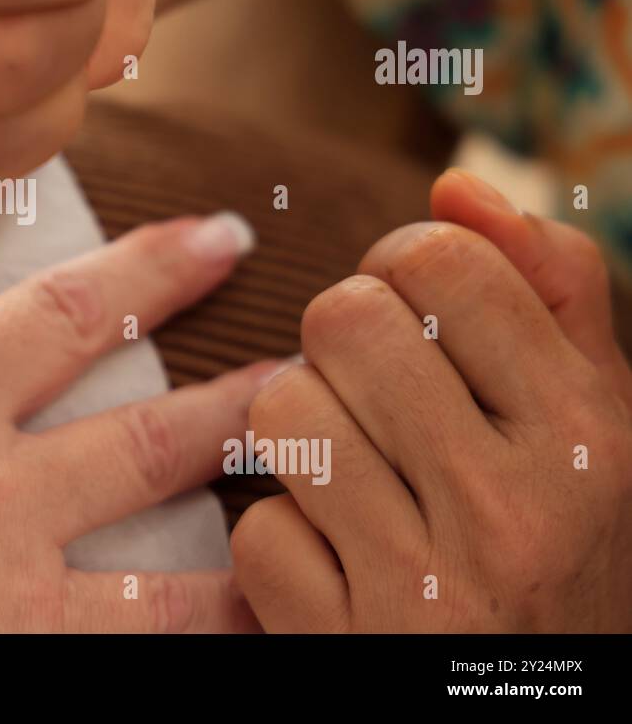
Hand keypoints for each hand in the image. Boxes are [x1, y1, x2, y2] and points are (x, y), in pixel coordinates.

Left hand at [231, 170, 631, 631]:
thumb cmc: (561, 546)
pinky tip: (340, 566)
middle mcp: (516, 506)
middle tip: (378, 396)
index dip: (401, 268)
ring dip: (301, 436)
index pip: (440, 259)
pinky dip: (285, 542)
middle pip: (343, 318)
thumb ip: (551, 292)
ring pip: (282, 410)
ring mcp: (426, 585)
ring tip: (355, 473)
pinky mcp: (344, 645)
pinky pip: (256, 529)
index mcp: (588, 432)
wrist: (531, 721)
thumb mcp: (598, 422)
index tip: (414, 313)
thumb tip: (457, 182)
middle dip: (343, 346)